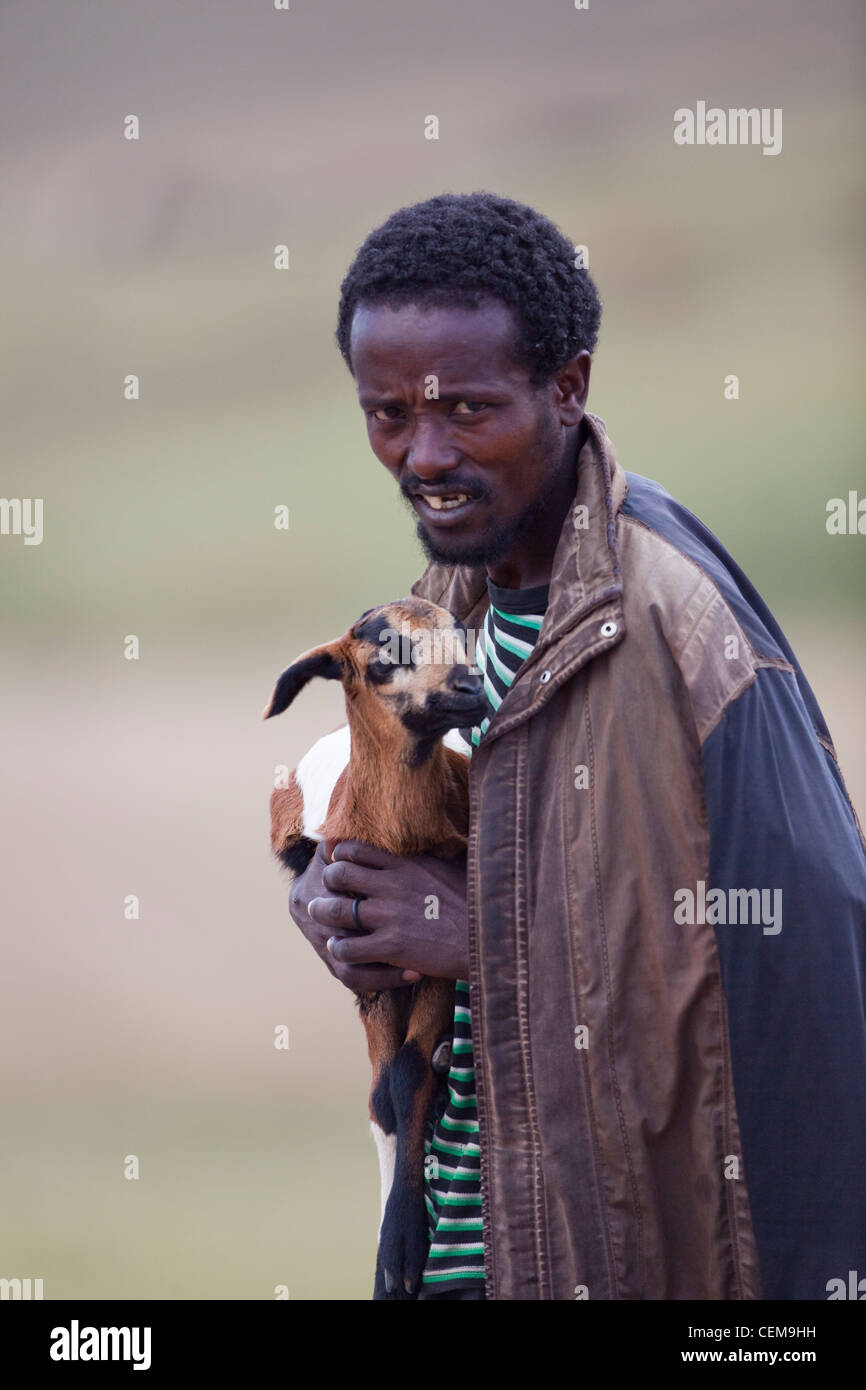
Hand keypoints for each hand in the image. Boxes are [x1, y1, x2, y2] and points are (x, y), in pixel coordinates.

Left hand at [293, 839, 467, 992]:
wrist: (489, 938)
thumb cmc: (474, 902)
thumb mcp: (449, 867)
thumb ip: (428, 856)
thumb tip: (431, 837)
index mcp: (405, 864)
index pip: (356, 848)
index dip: (340, 855)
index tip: (339, 862)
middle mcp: (392, 885)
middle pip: (339, 874)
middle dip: (328, 881)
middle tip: (328, 889)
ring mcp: (389, 916)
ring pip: (335, 910)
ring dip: (323, 912)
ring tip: (320, 914)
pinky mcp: (391, 946)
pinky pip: (348, 947)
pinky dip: (338, 948)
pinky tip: (340, 948)